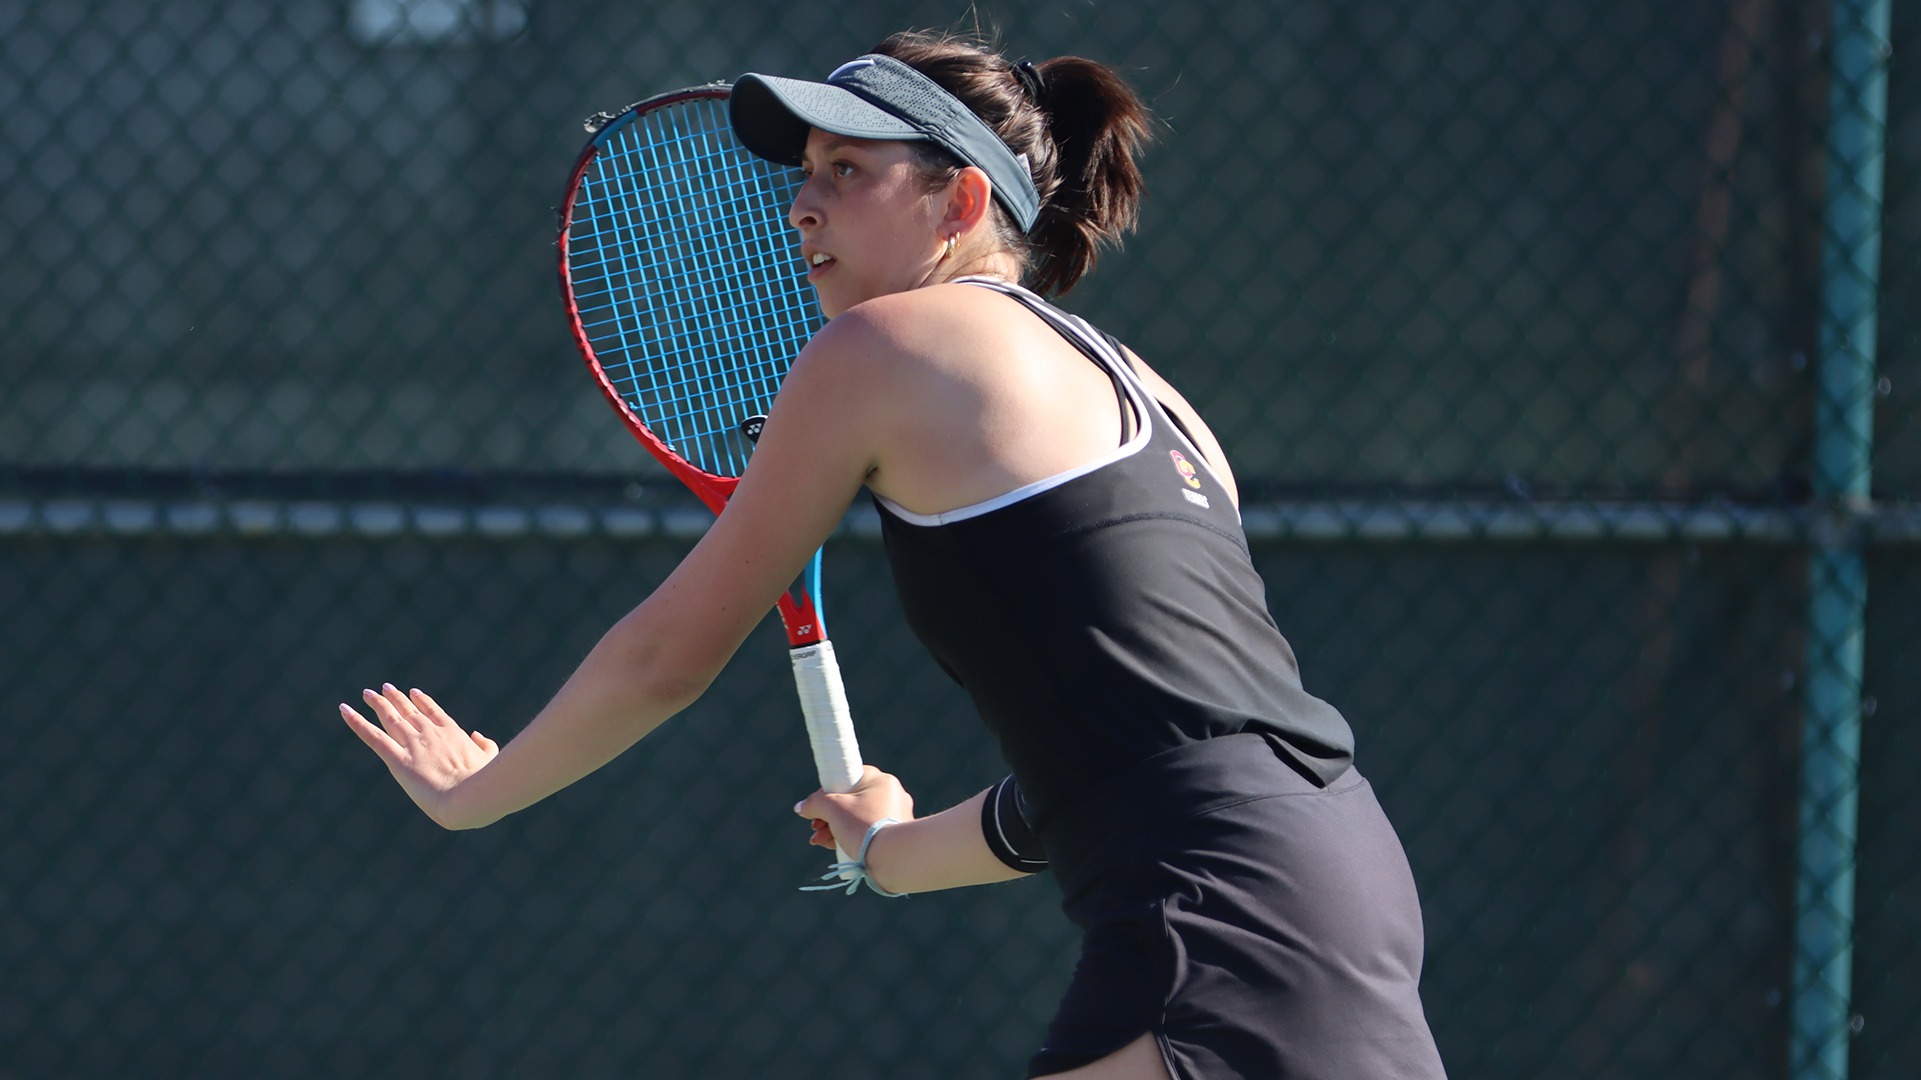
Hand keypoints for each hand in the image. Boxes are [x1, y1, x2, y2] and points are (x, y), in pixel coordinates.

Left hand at [340, 683, 498, 828]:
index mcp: (452, 731)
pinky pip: (372, 737)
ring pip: (389, 718)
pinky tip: (345, 710)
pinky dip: (356, 722)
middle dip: (395, 698)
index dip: (421, 701)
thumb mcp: (490, 759)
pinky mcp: (397, 759)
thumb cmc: (483, 781)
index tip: (412, 692)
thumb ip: (485, 744)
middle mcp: (429, 732)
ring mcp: (412, 744)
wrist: (468, 795)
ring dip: (377, 704)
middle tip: (385, 688)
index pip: (432, 710)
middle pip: (408, 710)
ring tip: (367, 694)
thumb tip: (478, 734)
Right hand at [794, 765, 913, 854]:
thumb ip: (815, 803)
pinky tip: (831, 846)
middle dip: (828, 815)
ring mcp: (895, 816)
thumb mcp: (834, 809)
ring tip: (818, 840)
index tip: (817, 805)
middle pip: (852, 801)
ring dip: (835, 828)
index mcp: (881, 781)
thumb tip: (801, 807)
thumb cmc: (864, 827)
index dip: (829, 790)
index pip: (850, 777)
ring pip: (858, 818)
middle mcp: (892, 795)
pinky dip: (850, 837)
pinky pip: (867, 833)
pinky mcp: (894, 836)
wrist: (893, 859)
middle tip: (815, 825)